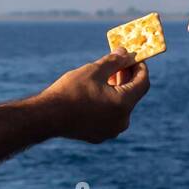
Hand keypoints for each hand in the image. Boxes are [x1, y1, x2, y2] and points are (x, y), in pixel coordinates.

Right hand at [34, 49, 149, 142]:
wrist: (45, 117)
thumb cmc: (69, 92)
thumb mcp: (93, 71)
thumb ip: (114, 61)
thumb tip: (125, 53)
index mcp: (123, 104)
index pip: (143, 82)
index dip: (140, 67)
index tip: (134, 57)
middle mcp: (121, 120)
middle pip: (132, 94)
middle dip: (127, 77)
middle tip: (119, 63)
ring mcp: (110, 130)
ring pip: (121, 106)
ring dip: (118, 90)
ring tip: (106, 76)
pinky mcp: (99, 136)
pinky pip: (110, 116)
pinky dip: (109, 103)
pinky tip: (96, 93)